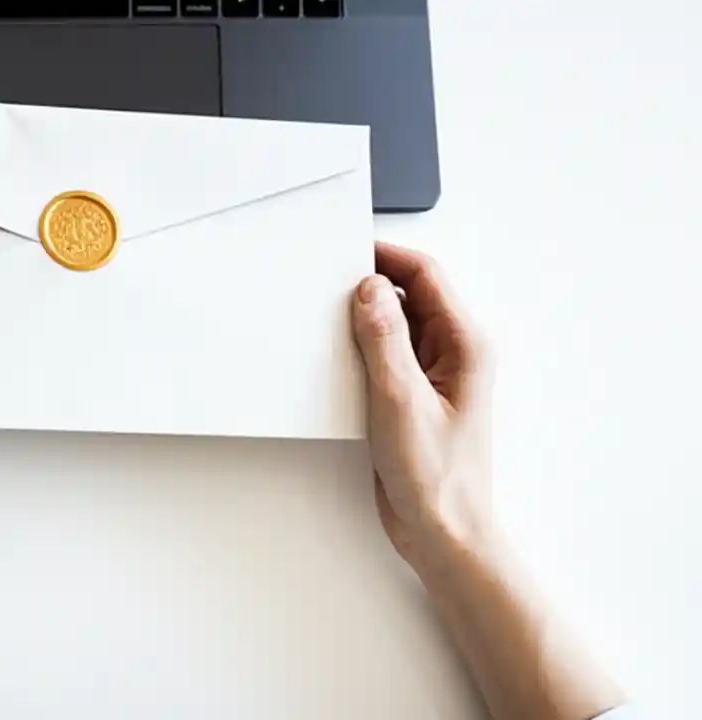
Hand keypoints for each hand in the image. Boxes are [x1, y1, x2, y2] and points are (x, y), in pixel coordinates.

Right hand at [352, 243, 494, 571]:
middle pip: (409, 295)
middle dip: (368, 288)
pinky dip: (360, 352)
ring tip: (327, 326)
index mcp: (465, 345)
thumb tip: (368, 288)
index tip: (346, 251)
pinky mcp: (411, 396)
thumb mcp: (400, 400)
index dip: (386, 257)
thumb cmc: (438, 477)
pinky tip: (337, 363)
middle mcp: (453, 353)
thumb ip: (384, 339)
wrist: (443, 532)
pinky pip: (384, 356)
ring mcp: (433, 374)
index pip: (426, 276)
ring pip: (393, 326)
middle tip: (326, 287)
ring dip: (362, 323)